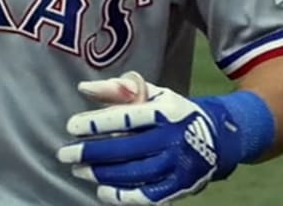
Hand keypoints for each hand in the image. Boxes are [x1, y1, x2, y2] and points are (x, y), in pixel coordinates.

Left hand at [55, 72, 243, 204]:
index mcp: (165, 111)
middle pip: (126, 148)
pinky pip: (149, 196)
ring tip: (78, 171)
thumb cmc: (172, 112)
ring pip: (135, 173)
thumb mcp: (152, 93)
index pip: (127, 118)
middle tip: (65, 154)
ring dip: (102, 174)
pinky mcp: (180, 186)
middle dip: (91, 152)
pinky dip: (124, 196)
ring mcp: (178, 165)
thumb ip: (118, 88)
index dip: (97, 123)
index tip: (71, 126)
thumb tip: (84, 88)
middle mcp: (173, 139)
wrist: (218, 138)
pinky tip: (102, 192)